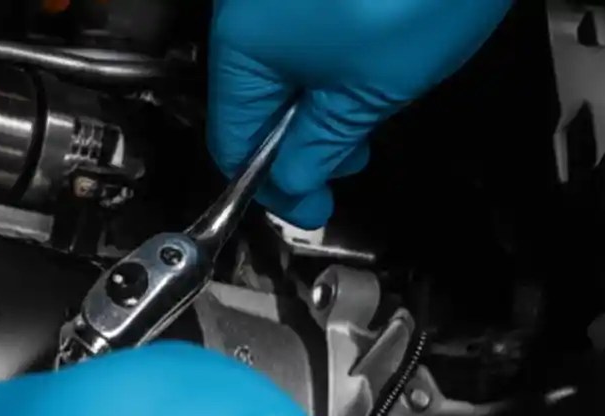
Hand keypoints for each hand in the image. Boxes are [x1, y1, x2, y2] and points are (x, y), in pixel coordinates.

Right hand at [208, 0, 512, 228]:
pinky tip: (363, 68)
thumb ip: (321, 147)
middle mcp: (243, 8)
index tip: (309, 206)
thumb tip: (295, 183)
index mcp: (242, 43)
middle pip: (251, 102)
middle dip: (296, 144)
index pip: (233, 142)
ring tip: (365, 110)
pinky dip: (324, 62)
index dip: (272, 187)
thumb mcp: (372, 92)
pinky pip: (296, 33)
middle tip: (344, 163)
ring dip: (314, 103)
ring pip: (277, 67)